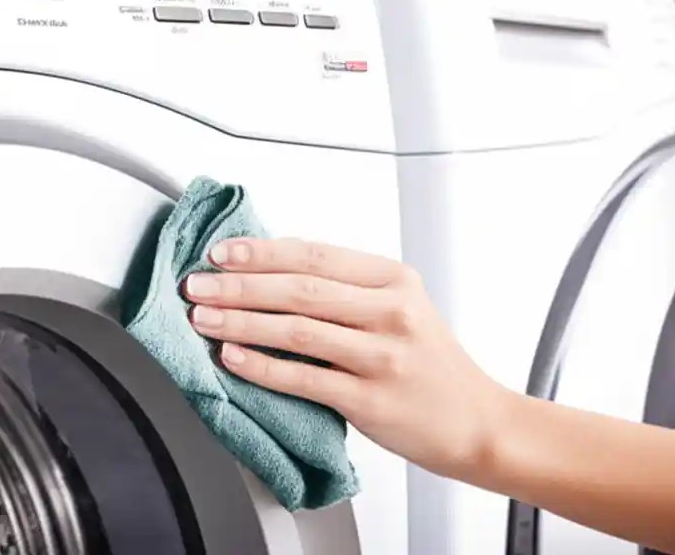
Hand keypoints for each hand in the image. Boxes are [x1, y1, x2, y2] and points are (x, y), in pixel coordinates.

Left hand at [182, 237, 511, 479]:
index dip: (262, 251)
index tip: (220, 252)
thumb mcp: (401, 307)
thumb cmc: (429, 365)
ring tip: (203, 317)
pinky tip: (233, 357)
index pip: (315, 254)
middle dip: (239, 284)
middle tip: (196, 284)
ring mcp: (383, 356)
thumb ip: (346, 289)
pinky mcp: (371, 399)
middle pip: (300, 288)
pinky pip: (304, 378)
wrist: (478, 423)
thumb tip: (269, 270)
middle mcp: (391, 312)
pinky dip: (262, 366)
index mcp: (394, 279)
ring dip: (241, 321)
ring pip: (297, 330)